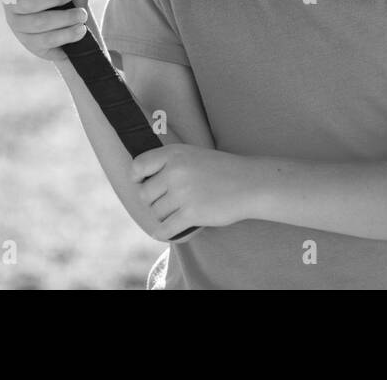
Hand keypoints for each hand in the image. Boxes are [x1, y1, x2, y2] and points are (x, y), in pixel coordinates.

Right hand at [0, 0, 96, 63]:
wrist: (80, 26)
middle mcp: (12, 6)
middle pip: (22, 2)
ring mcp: (19, 28)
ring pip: (36, 23)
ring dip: (64, 17)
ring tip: (81, 15)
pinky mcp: (31, 45)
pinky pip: (46, 40)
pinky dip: (67, 34)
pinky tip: (80, 29)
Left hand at [130, 143, 255, 238]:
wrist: (249, 183)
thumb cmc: (220, 170)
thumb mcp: (192, 155)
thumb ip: (169, 163)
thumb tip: (141, 181)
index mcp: (173, 154)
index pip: (138, 166)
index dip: (137, 177)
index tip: (141, 182)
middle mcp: (174, 172)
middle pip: (145, 195)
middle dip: (154, 201)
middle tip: (168, 202)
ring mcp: (182, 193)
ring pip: (156, 213)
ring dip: (164, 216)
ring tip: (178, 211)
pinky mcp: (191, 214)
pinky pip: (165, 229)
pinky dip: (162, 233)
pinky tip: (164, 232)